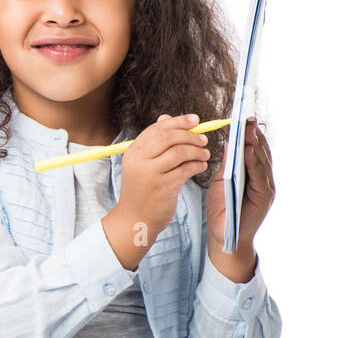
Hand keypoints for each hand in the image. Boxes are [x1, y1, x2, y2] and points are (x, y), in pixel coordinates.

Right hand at [110, 113, 211, 246]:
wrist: (135, 219)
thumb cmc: (142, 190)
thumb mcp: (142, 164)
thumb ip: (154, 142)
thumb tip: (165, 117)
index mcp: (133, 151)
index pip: (157, 128)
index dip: (178, 121)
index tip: (195, 120)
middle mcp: (139, 160)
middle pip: (168, 137)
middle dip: (190, 135)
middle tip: (203, 139)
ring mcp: (150, 173)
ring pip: (179, 151)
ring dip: (197, 151)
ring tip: (205, 155)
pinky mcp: (163, 187)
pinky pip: (186, 169)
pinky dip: (197, 165)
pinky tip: (201, 166)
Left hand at [204, 116, 274, 250]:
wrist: (223, 237)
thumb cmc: (221, 211)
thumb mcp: (221, 183)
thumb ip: (227, 165)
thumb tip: (229, 143)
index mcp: (253, 175)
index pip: (254, 151)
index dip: (250, 135)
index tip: (244, 119)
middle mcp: (263, 180)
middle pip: (261, 153)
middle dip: (254, 135)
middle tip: (247, 119)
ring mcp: (266, 188)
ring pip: (263, 162)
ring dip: (256, 145)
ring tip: (248, 130)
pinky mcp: (265, 197)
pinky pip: (260, 176)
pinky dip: (255, 162)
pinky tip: (248, 151)